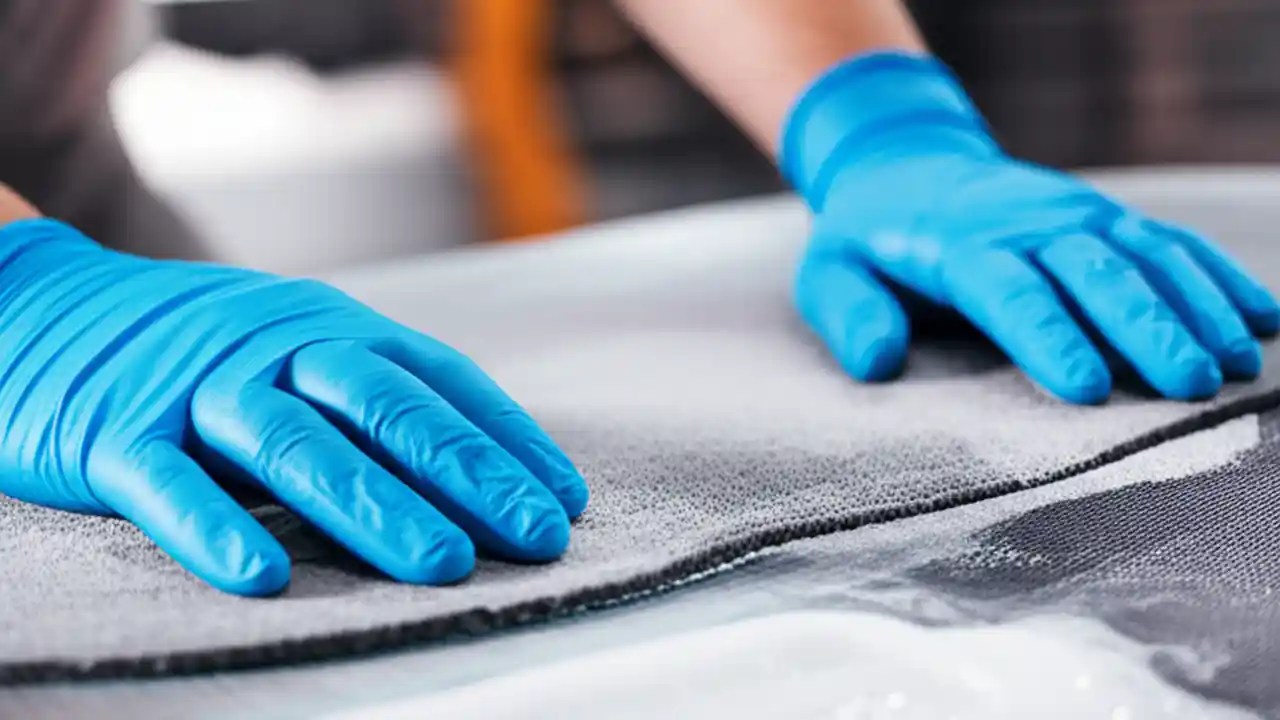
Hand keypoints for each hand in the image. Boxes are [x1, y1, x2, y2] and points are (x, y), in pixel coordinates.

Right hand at [0, 219, 587, 594]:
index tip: (561, 500)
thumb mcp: (295, 346)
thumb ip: (368, 394)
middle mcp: (273, 349)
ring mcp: (194, 389)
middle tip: (534, 537)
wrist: (43, 304)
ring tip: (441, 565)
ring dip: (372, 507)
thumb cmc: (200, 348)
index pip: (436, 381)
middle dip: (466, 476)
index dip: (505, 440)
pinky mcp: (113, 433)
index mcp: (327, 329)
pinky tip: (261, 579)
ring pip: (292, 446)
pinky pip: (166, 483)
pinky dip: (212, 528)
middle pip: (383, 408)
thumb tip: (475, 461)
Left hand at [782, 52, 1279, 402]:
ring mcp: (1075, 213)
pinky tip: (1259, 318)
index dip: (1051, 338)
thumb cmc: (866, 239)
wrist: (905, 164)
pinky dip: (1216, 277)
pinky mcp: (1105, 216)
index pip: (1011, 292)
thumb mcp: (829, 273)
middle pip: (1094, 273)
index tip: (1090, 389)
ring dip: (1195, 307)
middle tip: (1188, 387)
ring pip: (1146, 255)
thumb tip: (878, 363)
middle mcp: (1029, 222)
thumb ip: (850, 316)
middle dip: (1145, 329)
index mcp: (960, 245)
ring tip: (1234, 365)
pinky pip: (1169, 241)